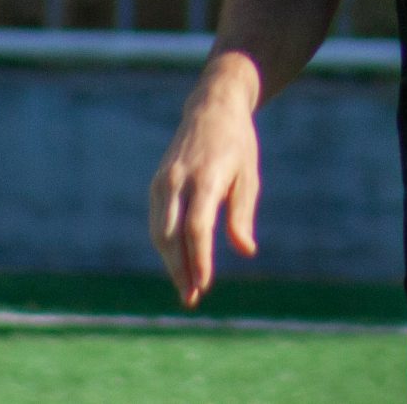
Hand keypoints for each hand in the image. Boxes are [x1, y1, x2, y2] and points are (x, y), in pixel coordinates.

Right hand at [150, 73, 261, 305]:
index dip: (199, 259)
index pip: (197, 228)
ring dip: (170, 262)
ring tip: (185, 287)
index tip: (204, 284)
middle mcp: (179, 180)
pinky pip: (158, 221)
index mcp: (206, 177)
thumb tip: (246, 250)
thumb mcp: (249, 176)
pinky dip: (165, 245)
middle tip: (191, 298)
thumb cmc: (238, 144)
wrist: (213, 108)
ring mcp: (164, 181)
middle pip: (172, 235)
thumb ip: (243, 214)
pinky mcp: (158, 183)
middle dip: (180, 269)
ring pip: (160, 231)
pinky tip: (178, 262)